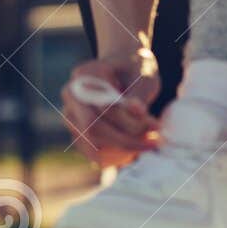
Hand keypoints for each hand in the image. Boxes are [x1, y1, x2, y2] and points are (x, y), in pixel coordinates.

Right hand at [61, 36, 161, 167]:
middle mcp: (70, 96)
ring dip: (122, 152)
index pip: (103, 107)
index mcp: (83, 75)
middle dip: (126, 140)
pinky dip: (115, 158)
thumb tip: (137, 111)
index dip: (130, 121)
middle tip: (153, 141)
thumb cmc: (134, 69)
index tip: (156, 126)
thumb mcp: (142, 75)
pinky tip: (134, 151)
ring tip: (146, 145)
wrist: (123, 70)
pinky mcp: (77, 132)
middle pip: (93, 128)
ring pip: (92, 146)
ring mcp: (70, 115)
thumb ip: (138, 94)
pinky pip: (93, 153)